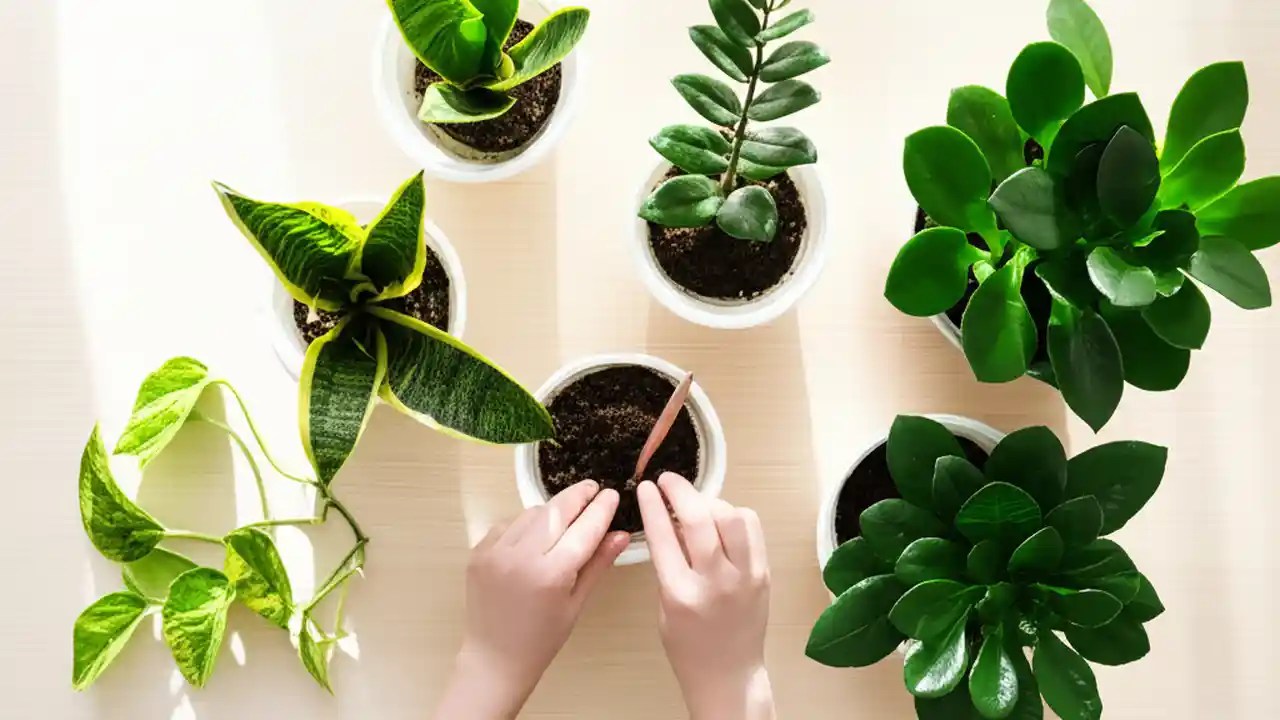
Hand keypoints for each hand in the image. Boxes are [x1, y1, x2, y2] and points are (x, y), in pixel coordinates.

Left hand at [434, 480, 630, 719]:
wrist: (493, 658)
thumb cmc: (543, 638)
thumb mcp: (576, 604)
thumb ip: (597, 564)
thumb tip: (621, 533)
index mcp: (551, 575)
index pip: (584, 530)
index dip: (601, 509)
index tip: (612, 494)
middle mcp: (521, 557)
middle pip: (556, 511)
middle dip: (577, 496)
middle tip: (593, 488)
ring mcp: (495, 552)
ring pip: (531, 513)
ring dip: (551, 511)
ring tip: (564, 519)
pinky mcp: (478, 552)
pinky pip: (508, 525)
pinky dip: (525, 525)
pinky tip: (534, 537)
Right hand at [639, 473, 775, 719]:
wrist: (728, 673)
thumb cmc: (687, 644)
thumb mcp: (664, 605)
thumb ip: (668, 563)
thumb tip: (671, 519)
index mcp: (681, 594)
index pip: (663, 536)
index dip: (652, 504)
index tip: (646, 486)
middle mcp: (715, 582)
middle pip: (699, 518)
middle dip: (680, 490)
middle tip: (668, 480)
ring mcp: (744, 576)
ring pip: (732, 516)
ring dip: (710, 502)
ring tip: (698, 506)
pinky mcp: (763, 573)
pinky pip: (751, 528)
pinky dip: (734, 515)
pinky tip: (721, 520)